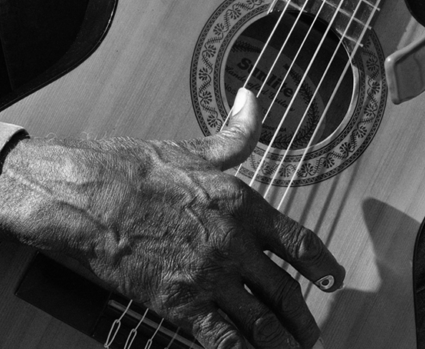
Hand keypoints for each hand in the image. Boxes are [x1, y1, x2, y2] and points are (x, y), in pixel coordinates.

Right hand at [0, 89, 343, 348]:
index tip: (334, 280)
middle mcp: (235, 243)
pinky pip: (222, 339)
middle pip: (284, 290)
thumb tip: (252, 100)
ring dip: (281, 341)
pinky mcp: (181, 304)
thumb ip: (233, 134)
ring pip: (260, 321)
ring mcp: (210, 276)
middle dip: (302, 317)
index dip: (322, 266)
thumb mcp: (194, 149)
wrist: (91, 198)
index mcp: (244, 204)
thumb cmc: (137, 170)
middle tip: (311, 333)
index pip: (299, 241)